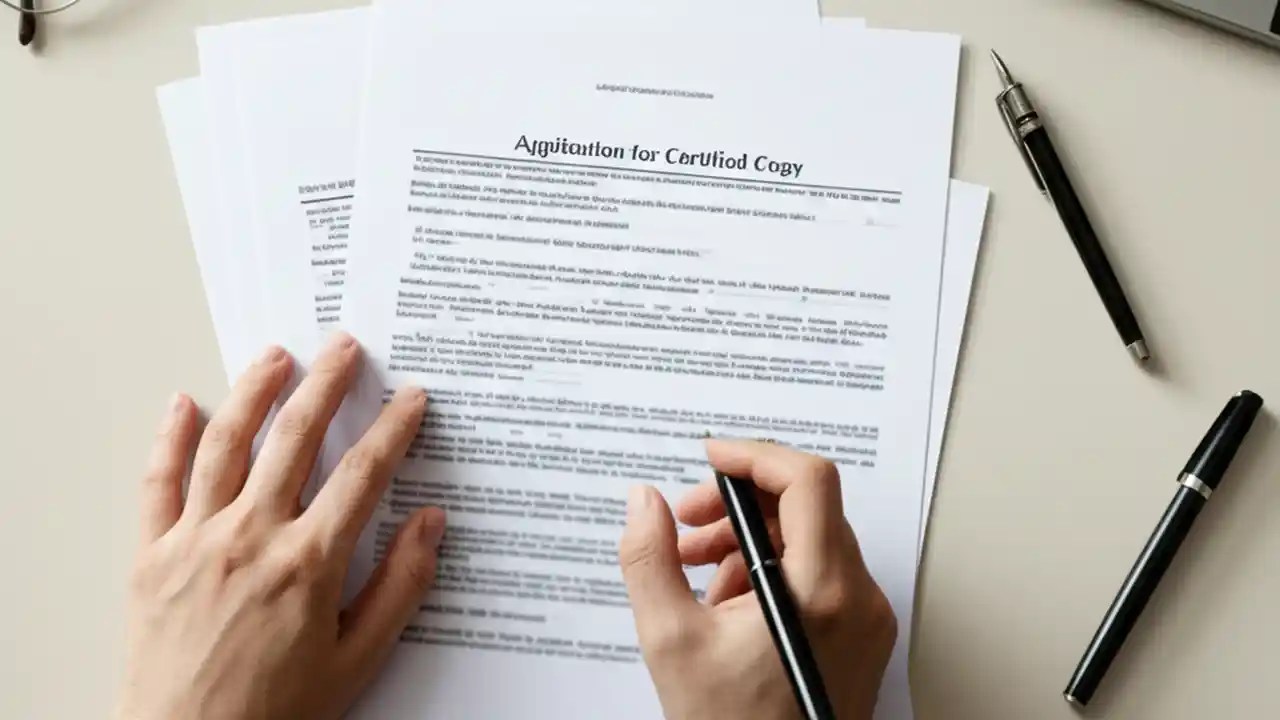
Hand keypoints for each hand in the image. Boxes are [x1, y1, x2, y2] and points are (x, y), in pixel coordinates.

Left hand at [116, 334, 445, 719]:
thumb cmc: (275, 713)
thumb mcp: (358, 660)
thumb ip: (400, 587)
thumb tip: (431, 524)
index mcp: (308, 564)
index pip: (362, 475)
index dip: (393, 429)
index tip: (411, 399)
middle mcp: (251, 538)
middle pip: (295, 439)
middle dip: (325, 384)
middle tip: (344, 346)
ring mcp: (195, 540)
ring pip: (226, 444)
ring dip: (254, 391)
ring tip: (276, 355)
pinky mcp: (150, 555)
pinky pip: (158, 482)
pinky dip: (170, 437)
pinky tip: (183, 403)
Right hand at [619, 439, 896, 719]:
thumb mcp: (670, 641)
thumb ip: (649, 559)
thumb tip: (643, 502)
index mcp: (820, 592)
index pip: (807, 481)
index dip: (753, 456)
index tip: (711, 457)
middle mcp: (857, 599)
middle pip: (804, 507)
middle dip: (737, 506)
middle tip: (687, 524)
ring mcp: (865, 618)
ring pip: (809, 539)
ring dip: (749, 539)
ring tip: (697, 573)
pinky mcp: (860, 634)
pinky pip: (817, 573)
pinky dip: (771, 570)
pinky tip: (726, 603)